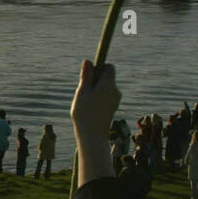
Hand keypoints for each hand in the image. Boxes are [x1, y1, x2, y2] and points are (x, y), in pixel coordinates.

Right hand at [71, 60, 120, 185]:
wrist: (93, 136)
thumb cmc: (85, 114)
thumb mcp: (82, 92)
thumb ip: (86, 76)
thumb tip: (88, 61)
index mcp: (108, 85)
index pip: (109, 67)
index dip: (99, 67)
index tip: (89, 75)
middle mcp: (115, 91)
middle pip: (107, 77)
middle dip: (96, 79)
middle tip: (84, 91)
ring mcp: (116, 100)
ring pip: (105, 87)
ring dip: (96, 90)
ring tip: (86, 102)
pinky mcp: (113, 107)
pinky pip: (106, 96)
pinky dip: (98, 98)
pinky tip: (91, 108)